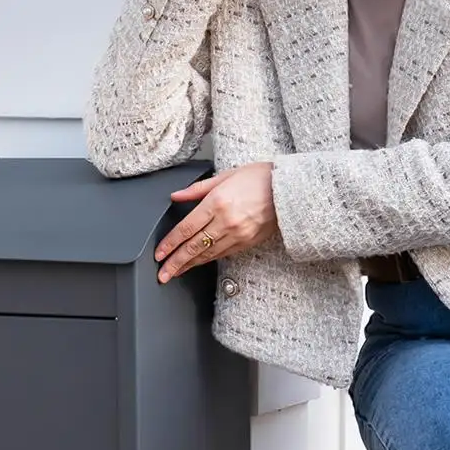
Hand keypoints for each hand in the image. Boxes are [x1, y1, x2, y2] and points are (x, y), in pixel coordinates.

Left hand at [155, 163, 276, 281]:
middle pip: (193, 246)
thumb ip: (197, 189)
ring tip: (175, 272)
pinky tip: (197, 263)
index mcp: (217, 202)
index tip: (159, 253)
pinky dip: (207, 260)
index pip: (186, 228)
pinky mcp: (247, 242)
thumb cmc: (260, 177)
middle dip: (175, 262)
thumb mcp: (225, 176)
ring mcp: (238, 234)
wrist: (290, 189)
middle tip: (163, 274)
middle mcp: (226, 221)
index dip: (170, 243)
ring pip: (207, 254)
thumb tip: (176, 196)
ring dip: (189, 265)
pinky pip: (222, 254)